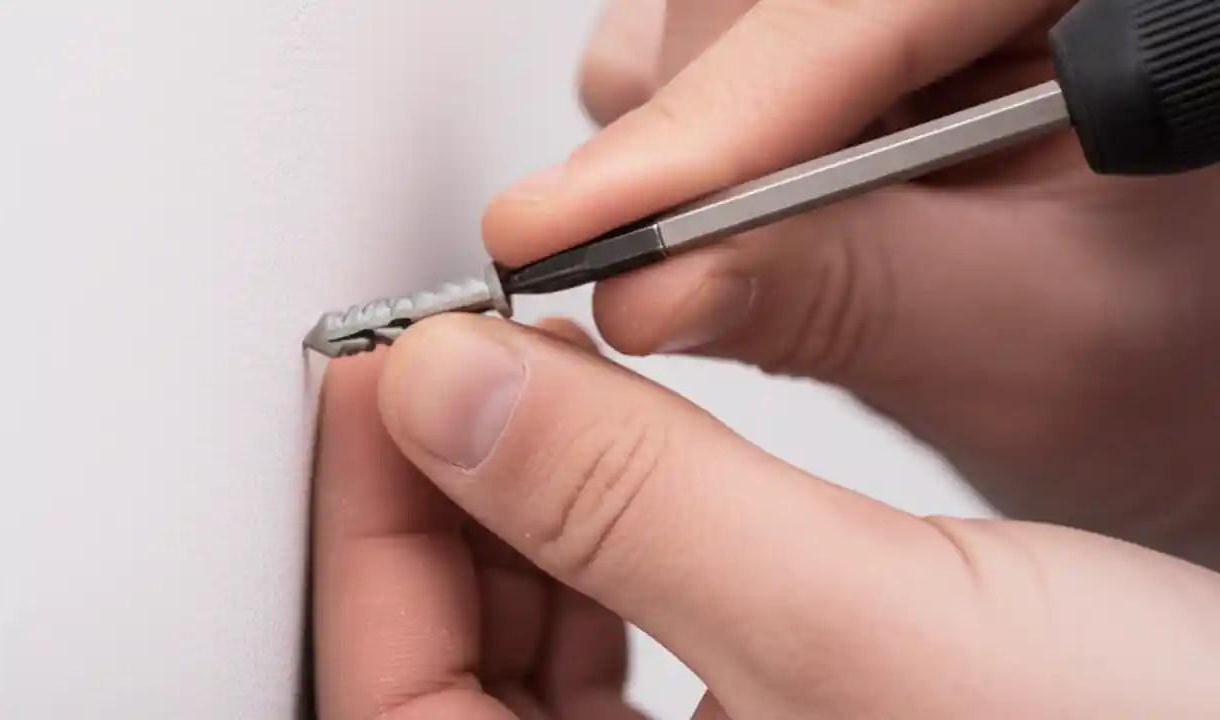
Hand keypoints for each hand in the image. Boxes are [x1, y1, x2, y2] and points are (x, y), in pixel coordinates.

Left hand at [314, 316, 1219, 717]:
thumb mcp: (863, 628)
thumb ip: (638, 510)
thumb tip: (450, 392)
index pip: (391, 709)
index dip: (366, 535)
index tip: (383, 386)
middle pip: (445, 682)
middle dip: (438, 509)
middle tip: (448, 368)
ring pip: (531, 660)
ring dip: (518, 514)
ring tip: (536, 395)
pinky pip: (625, 646)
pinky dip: (603, 542)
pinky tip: (623, 463)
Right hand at [483, 0, 1219, 565]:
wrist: (1161, 369)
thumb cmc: (1162, 361)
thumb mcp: (1026, 348)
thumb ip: (844, 299)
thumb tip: (647, 285)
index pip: (858, 4)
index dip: (716, 112)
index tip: (586, 221)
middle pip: (749, 2)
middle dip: (693, 136)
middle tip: (662, 270)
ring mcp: (878, 6)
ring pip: (699, 19)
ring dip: (686, 142)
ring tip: (797, 247)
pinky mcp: (821, 30)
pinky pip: (681, 44)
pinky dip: (683, 140)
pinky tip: (772, 209)